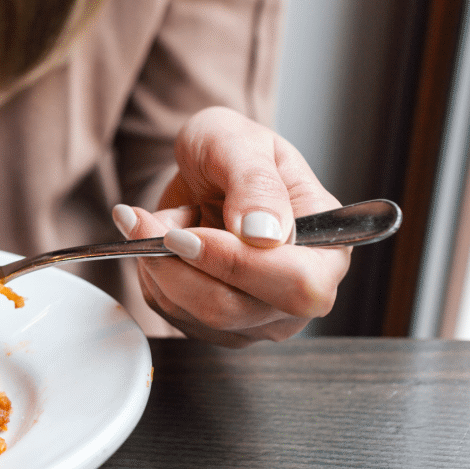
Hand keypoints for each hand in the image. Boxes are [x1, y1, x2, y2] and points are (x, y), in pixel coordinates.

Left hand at [112, 107, 350, 346]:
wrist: (204, 167)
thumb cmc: (233, 150)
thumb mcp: (240, 144)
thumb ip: (256, 184)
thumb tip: (264, 234)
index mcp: (327, 249)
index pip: (296, 284)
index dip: (236, 264)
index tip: (184, 234)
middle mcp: (297, 295)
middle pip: (232, 308)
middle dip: (177, 264)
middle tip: (143, 220)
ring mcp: (256, 316)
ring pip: (192, 313)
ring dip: (157, 262)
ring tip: (155, 218)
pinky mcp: (214, 324)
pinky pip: (170, 310)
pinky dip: (151, 272)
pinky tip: (160, 240)